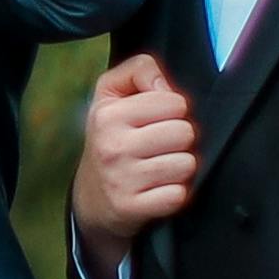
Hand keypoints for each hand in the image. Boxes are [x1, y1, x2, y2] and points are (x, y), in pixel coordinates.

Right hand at [71, 51, 197, 254]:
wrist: (92, 197)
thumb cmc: (111, 137)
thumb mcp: (113, 94)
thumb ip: (140, 70)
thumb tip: (165, 85)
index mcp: (108, 114)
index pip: (175, 102)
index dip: (174, 111)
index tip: (158, 121)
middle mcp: (112, 146)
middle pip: (185, 133)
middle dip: (180, 139)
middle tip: (162, 146)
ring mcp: (121, 179)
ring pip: (187, 164)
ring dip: (180, 167)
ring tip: (160, 167)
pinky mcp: (132, 208)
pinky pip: (179, 195)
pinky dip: (174, 193)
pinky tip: (158, 188)